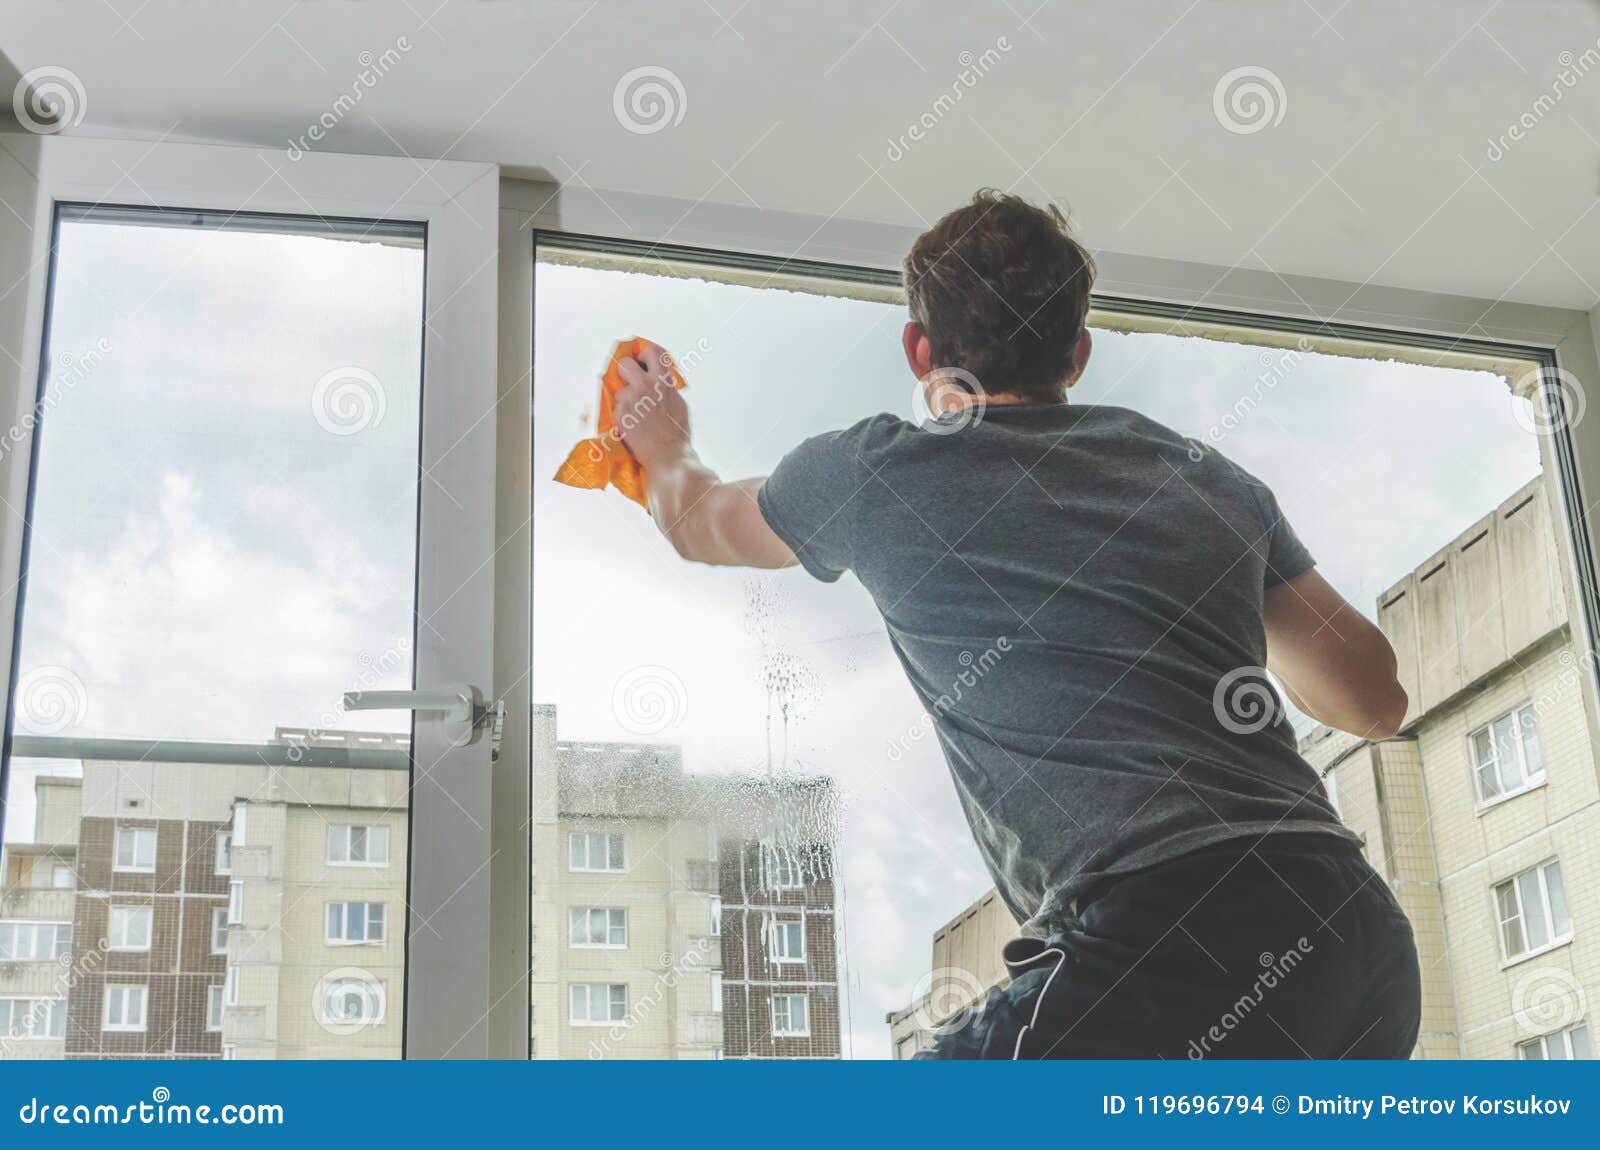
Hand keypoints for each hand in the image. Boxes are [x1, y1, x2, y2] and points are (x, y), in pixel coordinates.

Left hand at [613, 341, 691, 470]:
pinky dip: (623, 416)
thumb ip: (667, 388)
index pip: (651, 351)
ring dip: (625, 400)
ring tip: (636, 415)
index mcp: (664, 380)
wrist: (667, 455)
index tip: (642, 362)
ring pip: (620, 390)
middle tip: (629, 381)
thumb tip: (659, 379)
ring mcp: (631, 399)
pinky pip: (617, 408)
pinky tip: (633, 426)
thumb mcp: (678, 403)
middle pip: (624, 364)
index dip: (643, 355)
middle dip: (624, 371)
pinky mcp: (620, 414)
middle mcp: (646, 385)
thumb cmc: (676, 434)